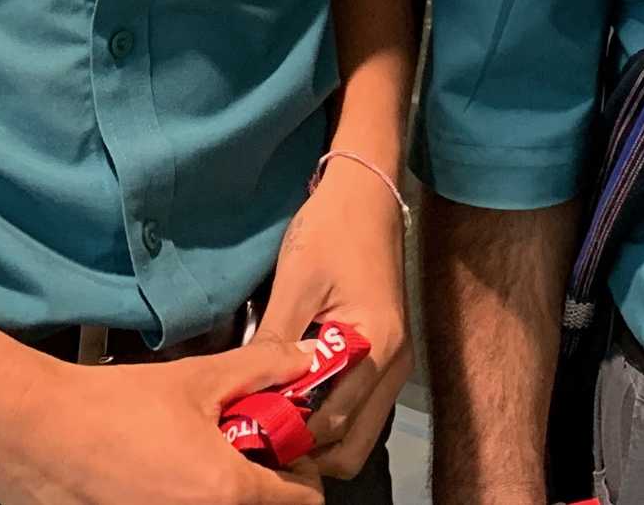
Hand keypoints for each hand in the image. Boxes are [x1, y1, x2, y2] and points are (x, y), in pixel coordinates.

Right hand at [0, 332, 326, 504]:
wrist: (34, 434)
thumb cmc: (116, 406)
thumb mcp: (197, 378)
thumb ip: (261, 368)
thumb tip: (308, 356)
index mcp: (229, 493)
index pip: (302, 502)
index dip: (301, 468)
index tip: (284, 440)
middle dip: (264, 480)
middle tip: (243, 441)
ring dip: (225, 488)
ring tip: (200, 451)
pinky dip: (187, 497)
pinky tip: (165, 468)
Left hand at [255, 154, 412, 478]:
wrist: (366, 194)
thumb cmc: (332, 231)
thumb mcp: (296, 283)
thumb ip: (276, 343)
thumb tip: (247, 393)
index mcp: (378, 346)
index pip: (333, 423)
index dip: (291, 437)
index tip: (249, 435)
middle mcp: (395, 366)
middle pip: (352, 445)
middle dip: (307, 449)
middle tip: (259, 436)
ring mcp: (395, 363)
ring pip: (357, 431)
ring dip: (318, 435)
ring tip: (271, 419)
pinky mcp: (386, 355)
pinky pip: (360, 407)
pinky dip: (330, 415)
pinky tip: (294, 399)